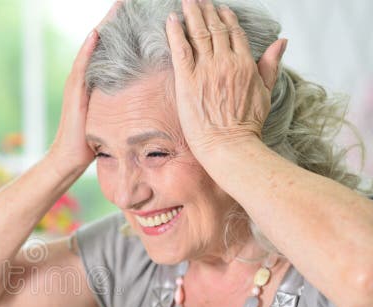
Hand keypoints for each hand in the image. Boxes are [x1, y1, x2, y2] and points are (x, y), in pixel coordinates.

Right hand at [47, 1, 122, 181]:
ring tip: (116, 6)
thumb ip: (124, 103)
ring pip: (92, 47)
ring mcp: (78, 82)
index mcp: (99, 79)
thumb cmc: (92, 141)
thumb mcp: (114, 117)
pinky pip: (82, 66)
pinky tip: (97, 34)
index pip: (114, 48)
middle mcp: (87, 76)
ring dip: (104, 26)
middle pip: (103, 40)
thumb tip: (146, 97)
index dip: (125, 28)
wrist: (69, 158)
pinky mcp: (74, 92)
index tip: (139, 10)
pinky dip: (88, 50)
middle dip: (115, 19)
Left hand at [165, 0, 286, 158]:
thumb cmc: (246, 125)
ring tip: (187, 2)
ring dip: (192, 15)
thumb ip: (270, 64)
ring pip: (199, 34)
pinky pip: (180, 49)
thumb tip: (282, 41)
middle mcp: (226, 62)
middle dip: (206, 11)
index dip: (226, 18)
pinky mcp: (187, 80)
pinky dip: (175, 32)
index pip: (234, 33)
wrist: (229, 145)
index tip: (220, 9)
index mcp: (245, 64)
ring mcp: (206, 70)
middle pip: (215, 29)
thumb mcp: (265, 92)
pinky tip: (171, 20)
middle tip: (198, 0)